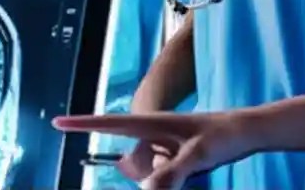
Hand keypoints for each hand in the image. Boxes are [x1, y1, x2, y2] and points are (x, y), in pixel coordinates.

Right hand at [54, 111, 256, 189]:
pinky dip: (169, 179)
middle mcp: (152, 131)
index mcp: (151, 123)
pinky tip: (192, 165)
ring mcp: (161, 143)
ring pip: (148, 171)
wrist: (247, 132)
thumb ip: (172, 173)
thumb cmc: (223, 136)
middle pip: (133, 161)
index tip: (57, 123)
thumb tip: (144, 189)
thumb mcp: (199, 156)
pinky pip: (159, 174)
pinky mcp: (171, 154)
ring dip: (164, 176)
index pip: (108, 123)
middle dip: (149, 172)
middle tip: (184, 160)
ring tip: (192, 162)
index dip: (81, 124)